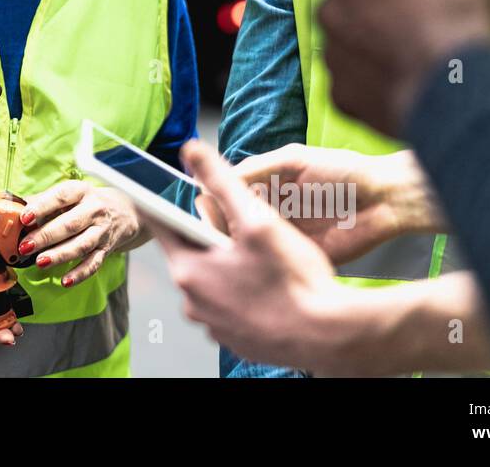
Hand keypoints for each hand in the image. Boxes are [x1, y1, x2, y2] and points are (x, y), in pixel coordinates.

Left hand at [19, 180, 141, 287]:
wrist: (122, 212)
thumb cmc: (85, 202)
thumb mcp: (68, 194)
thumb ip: (42, 200)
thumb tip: (12, 206)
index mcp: (81, 191)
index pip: (61, 197)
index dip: (42, 206)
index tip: (24, 217)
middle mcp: (94, 210)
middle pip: (70, 224)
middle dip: (46, 236)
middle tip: (25, 246)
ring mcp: (101, 231)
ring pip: (81, 245)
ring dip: (60, 255)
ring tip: (40, 262)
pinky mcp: (105, 250)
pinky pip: (93, 264)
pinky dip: (79, 274)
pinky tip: (64, 281)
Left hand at [155, 141, 355, 371]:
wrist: (328, 338)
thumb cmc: (294, 282)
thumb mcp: (257, 220)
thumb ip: (222, 181)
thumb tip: (193, 151)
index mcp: (189, 271)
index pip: (161, 224)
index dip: (167, 199)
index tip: (171, 187)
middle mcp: (193, 302)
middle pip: (189, 251)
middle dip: (208, 232)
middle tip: (240, 223)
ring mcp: (213, 324)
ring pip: (212, 278)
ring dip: (227, 263)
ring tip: (260, 255)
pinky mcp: (236, 338)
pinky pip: (230, 303)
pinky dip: (242, 290)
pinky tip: (269, 283)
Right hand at [232, 145, 445, 264]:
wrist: (384, 202)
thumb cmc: (344, 172)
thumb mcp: (295, 160)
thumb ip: (258, 168)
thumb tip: (222, 177)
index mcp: (266, 184)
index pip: (227, 193)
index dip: (213, 202)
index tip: (206, 211)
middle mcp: (270, 210)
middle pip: (231, 222)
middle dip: (221, 230)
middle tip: (219, 237)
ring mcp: (282, 235)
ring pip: (247, 245)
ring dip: (236, 250)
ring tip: (231, 254)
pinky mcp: (298, 256)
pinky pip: (271, 262)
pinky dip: (259, 265)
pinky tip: (252, 266)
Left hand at [317, 0, 489, 138]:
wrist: (453, 99)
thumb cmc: (455, 29)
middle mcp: (331, 15)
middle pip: (353, 8)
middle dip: (377, 14)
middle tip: (416, 27)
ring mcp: (332, 59)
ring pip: (351, 46)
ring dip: (373, 49)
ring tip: (413, 61)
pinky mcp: (339, 96)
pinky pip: (356, 83)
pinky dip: (374, 84)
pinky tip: (404, 86)